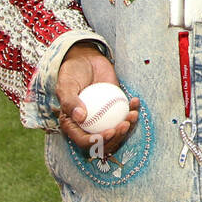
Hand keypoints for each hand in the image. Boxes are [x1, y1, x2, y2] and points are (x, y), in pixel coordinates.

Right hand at [53, 42, 139, 159]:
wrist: (85, 60)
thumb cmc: (72, 72)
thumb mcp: (66, 85)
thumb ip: (70, 102)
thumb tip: (80, 117)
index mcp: (73, 125)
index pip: (84, 141)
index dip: (97, 142)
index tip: (109, 132)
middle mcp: (89, 126)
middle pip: (104, 141)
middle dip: (116, 138)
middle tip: (124, 125)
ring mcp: (103, 119)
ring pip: (117, 131)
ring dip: (128, 127)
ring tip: (132, 115)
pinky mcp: (115, 109)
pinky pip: (125, 115)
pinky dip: (132, 110)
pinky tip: (135, 101)